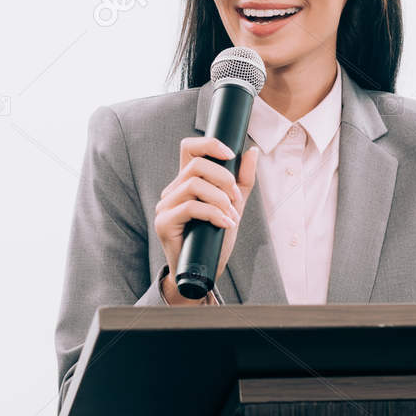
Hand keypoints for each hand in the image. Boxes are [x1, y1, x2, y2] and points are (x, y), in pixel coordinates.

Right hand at [154, 137, 259, 301]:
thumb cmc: (215, 238)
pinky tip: (225, 224)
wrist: (205, 271)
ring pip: (193, 184)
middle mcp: (173, 190)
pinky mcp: (164, 222)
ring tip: (231, 215)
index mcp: (187, 182)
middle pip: (195, 165)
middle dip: (223, 178)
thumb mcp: (234, 205)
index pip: (189, 148)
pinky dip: (213, 213)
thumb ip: (242, 180)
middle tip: (236, 198)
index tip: (230, 154)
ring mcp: (165, 206)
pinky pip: (190, 207)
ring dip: (220, 199)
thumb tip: (251, 151)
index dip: (209, 144)